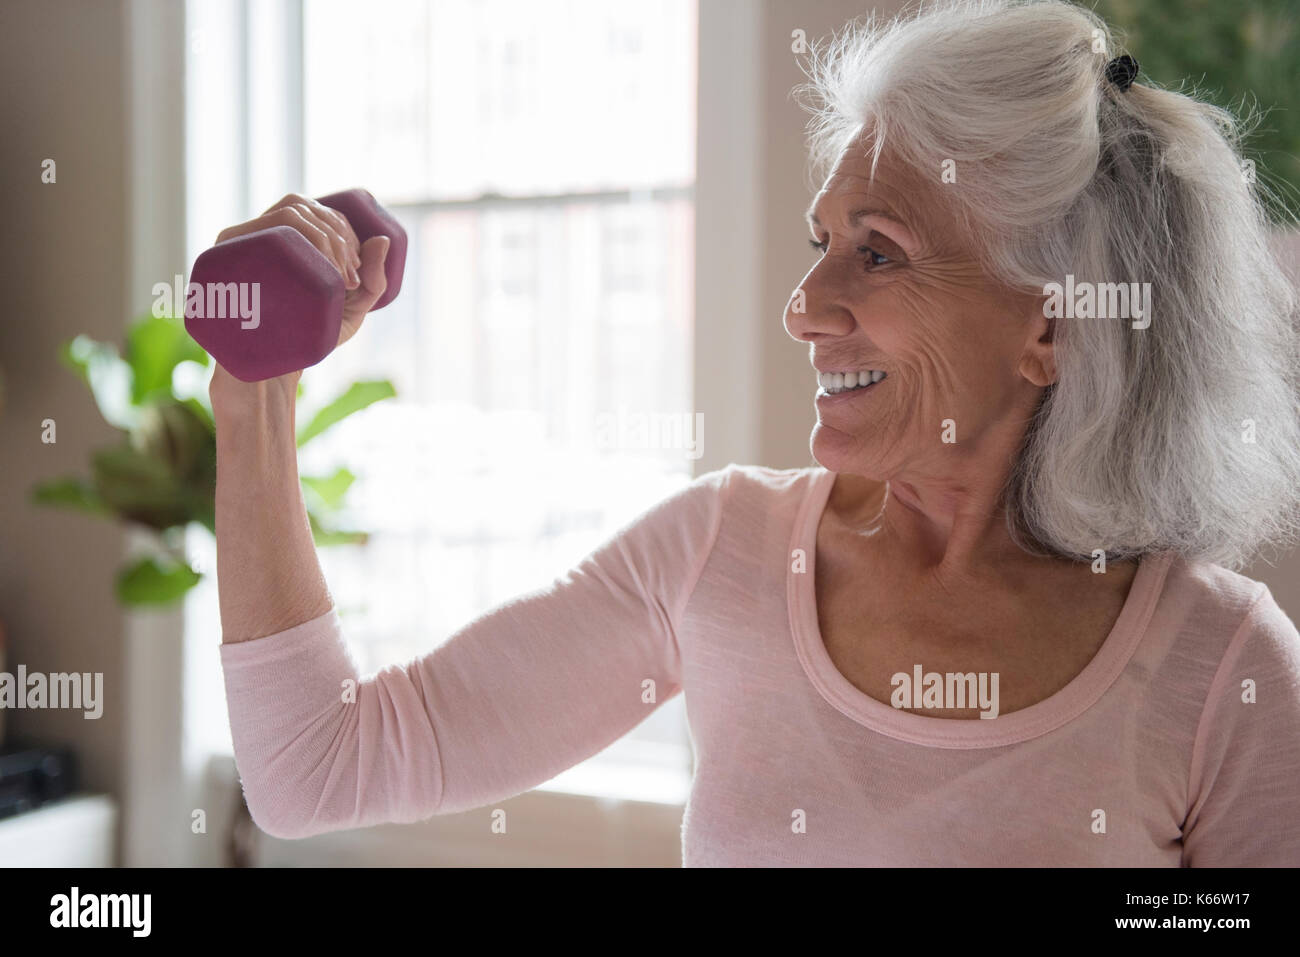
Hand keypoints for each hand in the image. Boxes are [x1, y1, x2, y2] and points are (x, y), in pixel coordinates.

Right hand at [213, 192, 390, 351]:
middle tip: (351, 279)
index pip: (313, 211)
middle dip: (337, 235)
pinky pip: (263, 232)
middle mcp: (256, 235)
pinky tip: (318, 271)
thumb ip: (373, 280)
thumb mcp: (350, 311)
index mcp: (281, 240)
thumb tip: (384, 239)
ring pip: (288, 213)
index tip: (356, 270)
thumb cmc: (310, 341)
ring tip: (340, 279)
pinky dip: (301, 244)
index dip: (343, 229)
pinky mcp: (222, 257)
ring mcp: (238, 244)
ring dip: (325, 239)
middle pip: (300, 205)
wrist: (272, 372)